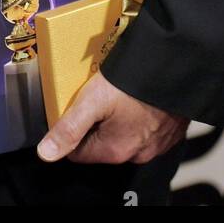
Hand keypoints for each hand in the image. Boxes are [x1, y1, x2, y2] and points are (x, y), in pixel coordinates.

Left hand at [36, 70, 188, 164]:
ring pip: (125, 134)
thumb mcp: (93, 100)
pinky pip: (147, 129)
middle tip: (98, 94)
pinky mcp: (171, 132)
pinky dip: (141, 115)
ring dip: (119, 118)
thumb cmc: (134, 82)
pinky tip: (139, 95)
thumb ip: (68, 128)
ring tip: (118, 91)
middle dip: (96, 121)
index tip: (77, 106)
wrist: (179, 68)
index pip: (78, 152)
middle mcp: (137, 154)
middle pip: (102, 143)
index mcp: (114, 151)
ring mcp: (157, 144)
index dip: (72, 128)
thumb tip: (45, 154)